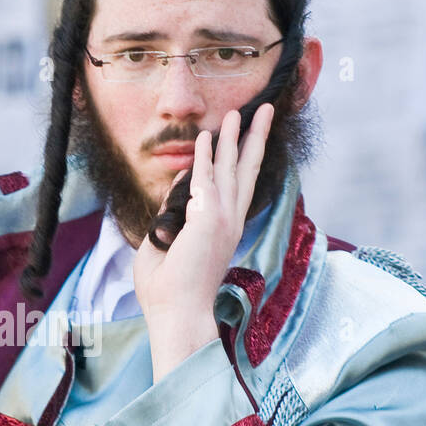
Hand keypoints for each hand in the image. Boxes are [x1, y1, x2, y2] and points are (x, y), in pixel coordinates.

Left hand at [134, 102, 273, 380]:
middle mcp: (230, 221)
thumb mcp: (163, 247)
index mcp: (224, 230)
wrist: (177, 314)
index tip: (242, 139)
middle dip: (254, 138)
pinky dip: (204, 156)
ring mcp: (223, 220)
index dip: (240, 160)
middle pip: (246, 170)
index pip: (236, 187)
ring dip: (235, 137)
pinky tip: (206, 137)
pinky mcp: (208, 220)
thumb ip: (170, 219)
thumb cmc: (168, 292)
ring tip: (240, 112)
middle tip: (262, 111)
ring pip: (231, 168)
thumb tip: (173, 193)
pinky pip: (203, 179)